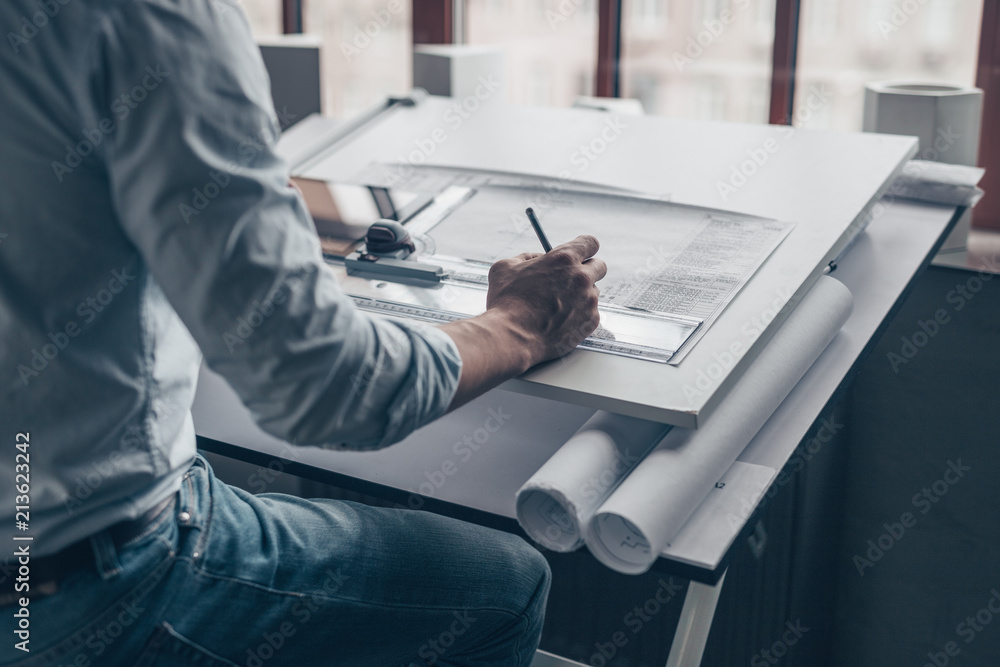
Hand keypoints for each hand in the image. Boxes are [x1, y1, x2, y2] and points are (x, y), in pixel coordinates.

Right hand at [485, 235, 606, 364]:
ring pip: (593, 291)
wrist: (513, 337)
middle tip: (571, 278)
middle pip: (599, 266)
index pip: (589, 243)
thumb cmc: (506, 302)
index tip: (580, 252)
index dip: (584, 247)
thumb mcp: (506, 268)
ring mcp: (589, 301)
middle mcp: (581, 277)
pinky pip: (590, 312)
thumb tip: (537, 258)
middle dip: (587, 269)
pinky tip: (560, 320)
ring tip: (558, 305)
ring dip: (581, 294)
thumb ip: (526, 257)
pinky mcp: (591, 321)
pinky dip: (579, 314)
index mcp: (563, 259)